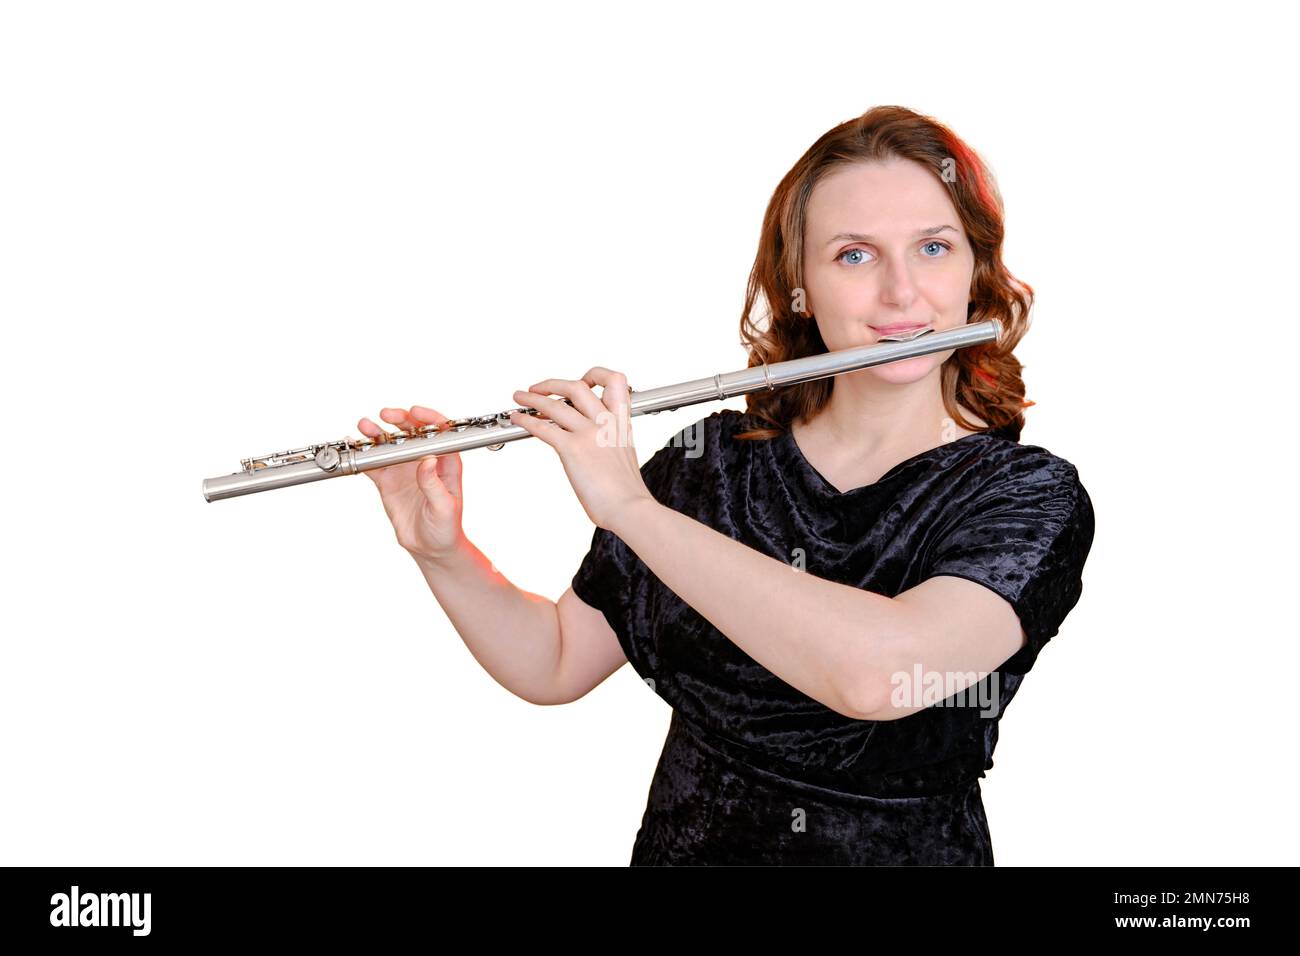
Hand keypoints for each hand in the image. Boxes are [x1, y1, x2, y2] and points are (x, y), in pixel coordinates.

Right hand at [355, 405, 464, 561]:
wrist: (430, 548)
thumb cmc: (446, 528)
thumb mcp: (444, 507)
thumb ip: (434, 484)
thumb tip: (428, 461)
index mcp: (446, 462)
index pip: (440, 433)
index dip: (428, 418)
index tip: (414, 413)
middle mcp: (425, 460)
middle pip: (412, 432)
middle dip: (400, 420)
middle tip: (386, 415)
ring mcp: (405, 468)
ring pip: (391, 444)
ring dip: (378, 433)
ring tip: (365, 427)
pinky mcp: (389, 479)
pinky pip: (374, 462)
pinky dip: (364, 453)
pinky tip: (354, 445)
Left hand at [508, 367, 652, 531]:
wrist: (629, 507)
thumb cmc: (627, 492)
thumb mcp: (625, 456)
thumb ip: (610, 444)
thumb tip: (596, 448)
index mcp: (621, 423)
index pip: (615, 381)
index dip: (595, 376)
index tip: (582, 381)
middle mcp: (605, 422)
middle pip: (577, 385)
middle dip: (553, 383)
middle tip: (539, 388)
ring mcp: (588, 434)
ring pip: (556, 403)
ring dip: (533, 397)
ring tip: (519, 397)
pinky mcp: (572, 449)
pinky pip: (543, 428)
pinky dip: (526, 420)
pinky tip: (518, 419)